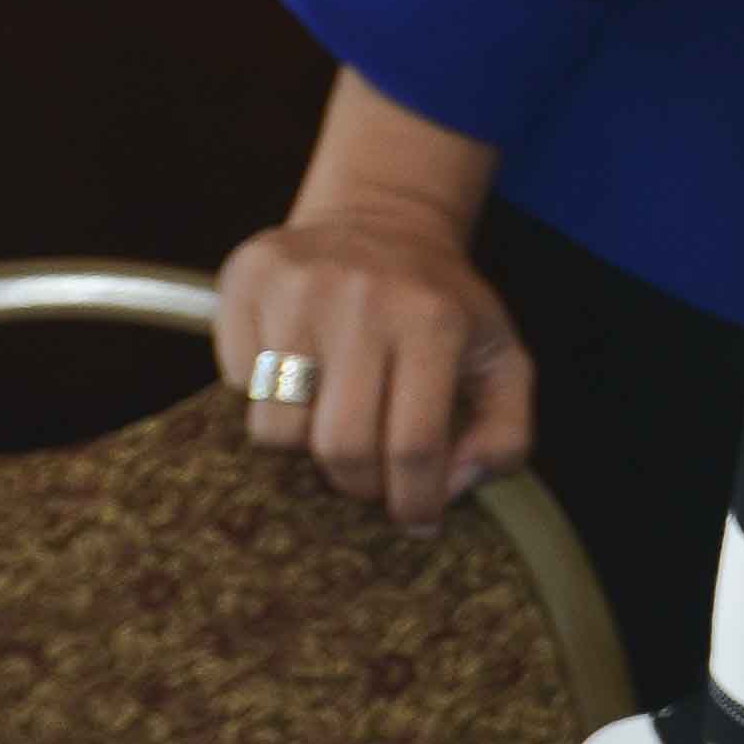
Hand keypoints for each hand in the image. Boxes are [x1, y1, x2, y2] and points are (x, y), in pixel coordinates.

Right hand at [216, 199, 531, 525]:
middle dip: (356, 484)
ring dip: (304, 444)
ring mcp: (299, 287)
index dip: (412, 499)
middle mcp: (364, 298)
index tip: (414, 520)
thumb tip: (454, 486)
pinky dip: (265, 395)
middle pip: (341, 446)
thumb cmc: (442, 307)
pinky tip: (299, 370)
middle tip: (369, 478)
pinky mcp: (248, 279)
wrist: (382, 222)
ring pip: (276, 427)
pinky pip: (238, 383)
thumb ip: (506, 433)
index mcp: (435, 321)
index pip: (413, 445)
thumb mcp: (502, 360)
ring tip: (333, 419)